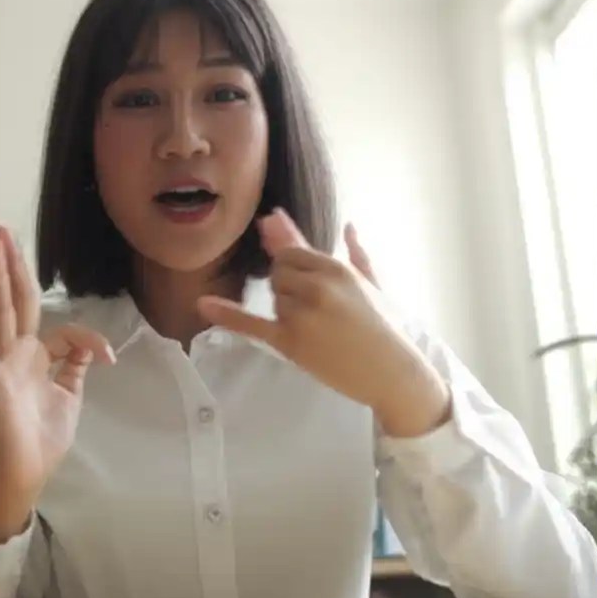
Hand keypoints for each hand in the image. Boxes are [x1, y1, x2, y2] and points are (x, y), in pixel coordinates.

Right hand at [0, 227, 115, 536]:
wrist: (26, 470)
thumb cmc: (43, 437)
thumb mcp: (70, 395)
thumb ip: (75, 367)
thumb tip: (91, 346)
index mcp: (39, 358)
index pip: (64, 331)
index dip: (90, 339)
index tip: (110, 357)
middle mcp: (19, 353)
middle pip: (19, 300)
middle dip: (15, 265)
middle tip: (5, 231)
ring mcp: (3, 361)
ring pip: (2, 310)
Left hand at [197, 209, 449, 435]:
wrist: (393, 372)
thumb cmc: (387, 327)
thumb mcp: (372, 283)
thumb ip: (356, 252)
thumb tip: (347, 225)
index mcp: (334, 267)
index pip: (290, 252)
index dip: (291, 263)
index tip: (284, 257)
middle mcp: (314, 285)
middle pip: (278, 273)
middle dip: (290, 287)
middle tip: (321, 311)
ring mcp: (300, 313)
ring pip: (273, 298)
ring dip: (287, 309)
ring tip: (320, 327)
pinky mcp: (290, 342)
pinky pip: (251, 324)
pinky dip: (226, 314)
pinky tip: (203, 304)